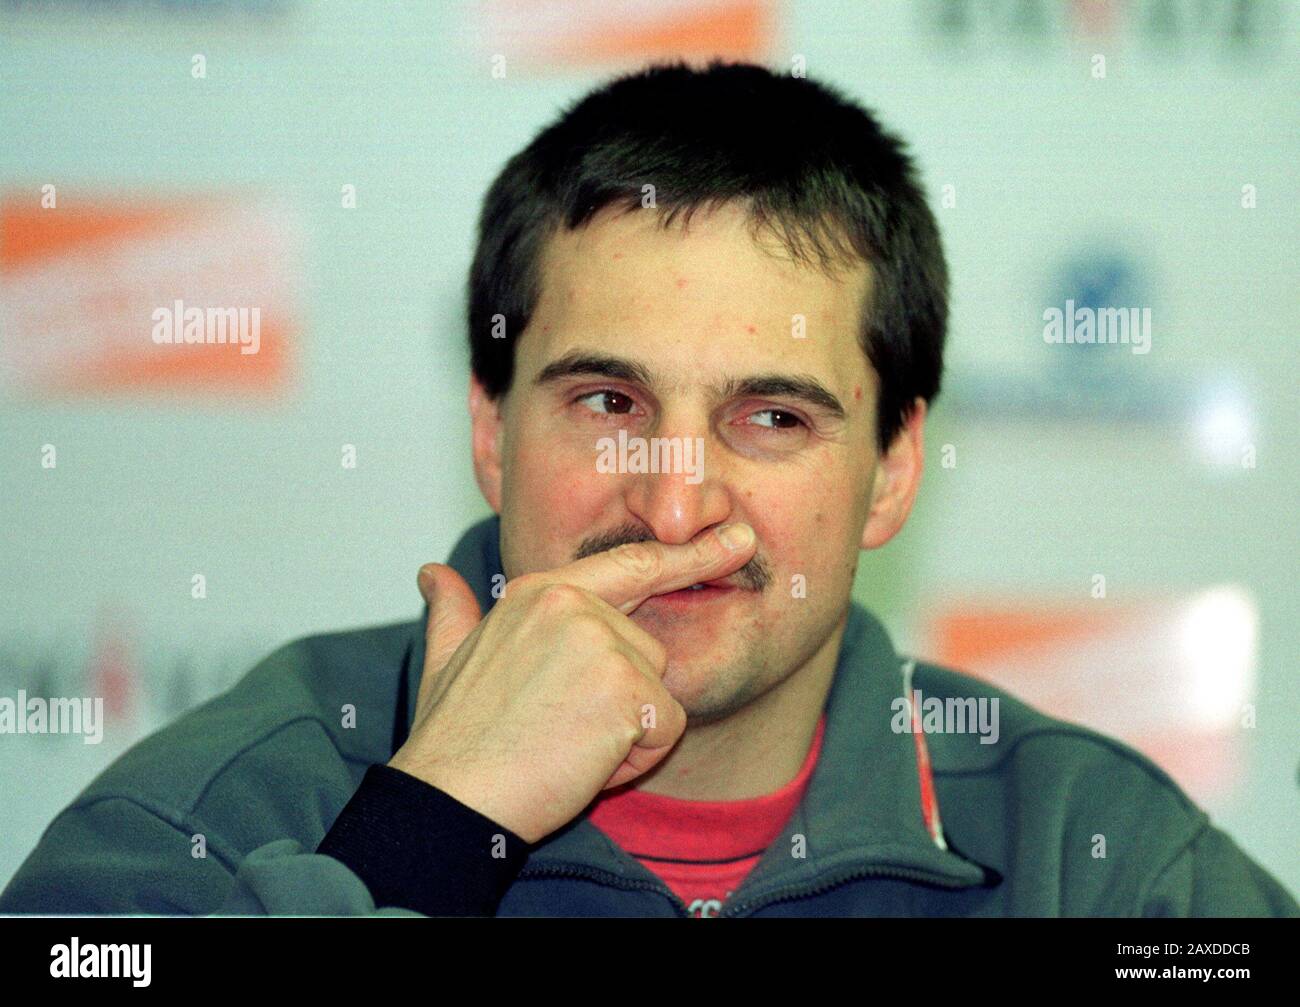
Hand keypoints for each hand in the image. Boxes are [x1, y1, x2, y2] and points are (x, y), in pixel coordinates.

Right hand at [387, 522, 757, 843]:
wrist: (448, 800)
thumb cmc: (450, 739)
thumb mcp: (444, 659)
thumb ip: (453, 612)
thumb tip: (433, 575)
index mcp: (540, 590)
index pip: (632, 564)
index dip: (690, 556)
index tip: (738, 541)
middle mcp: (574, 604)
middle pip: (650, 649)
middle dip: (623, 698)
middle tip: (557, 728)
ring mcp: (603, 642)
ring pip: (660, 691)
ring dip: (626, 731)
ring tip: (564, 744)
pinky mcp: (628, 689)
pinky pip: (665, 730)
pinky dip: (633, 761)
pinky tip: (582, 763)